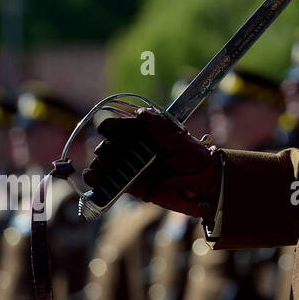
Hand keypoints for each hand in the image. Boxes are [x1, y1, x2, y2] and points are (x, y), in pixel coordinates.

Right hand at [83, 108, 221, 222]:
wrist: (206, 183)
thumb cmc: (195, 156)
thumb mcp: (178, 139)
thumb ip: (159, 127)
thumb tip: (140, 112)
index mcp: (145, 134)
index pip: (122, 127)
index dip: (112, 127)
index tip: (108, 129)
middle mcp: (136, 150)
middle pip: (110, 146)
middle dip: (105, 148)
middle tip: (107, 152)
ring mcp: (133, 168)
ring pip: (107, 164)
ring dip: (99, 165)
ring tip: (99, 168)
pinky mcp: (134, 186)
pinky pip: (112, 184)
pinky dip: (99, 181)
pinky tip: (93, 178)